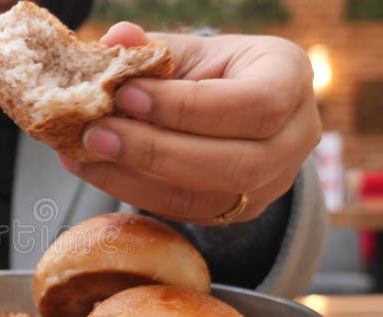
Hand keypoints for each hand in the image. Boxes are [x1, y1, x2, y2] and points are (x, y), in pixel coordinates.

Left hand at [60, 23, 321, 224]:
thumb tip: (117, 38)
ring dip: (137, 178)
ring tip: (86, 153)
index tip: (126, 94)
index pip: (253, 103)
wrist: (226, 108)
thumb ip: (153, 48)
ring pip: (209, 197)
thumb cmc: (209, 71)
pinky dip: (133, 190)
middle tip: (96, 134)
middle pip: (237, 162)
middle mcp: (296, 137)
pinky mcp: (237, 211)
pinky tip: (94, 169)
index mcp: (291, 79)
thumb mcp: (187, 51)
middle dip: (157, 151)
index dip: (187, 106)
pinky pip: (185, 212)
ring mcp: (272, 183)